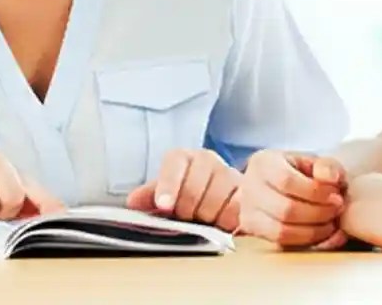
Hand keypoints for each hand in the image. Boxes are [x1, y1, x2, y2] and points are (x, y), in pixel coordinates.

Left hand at [126, 149, 241, 231]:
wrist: (220, 202)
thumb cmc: (186, 199)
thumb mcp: (165, 196)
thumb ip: (149, 197)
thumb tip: (133, 201)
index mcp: (183, 158)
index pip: (174, 164)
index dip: (168, 184)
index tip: (164, 205)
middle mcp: (208, 160)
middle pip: (194, 187)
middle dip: (187, 209)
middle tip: (186, 218)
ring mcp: (230, 174)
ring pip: (216, 199)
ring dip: (207, 216)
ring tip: (204, 220)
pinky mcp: (248, 192)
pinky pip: (236, 208)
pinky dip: (226, 220)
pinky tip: (222, 223)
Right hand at [238, 149, 347, 248]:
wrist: (267, 187)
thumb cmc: (294, 173)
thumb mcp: (312, 162)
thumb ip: (326, 167)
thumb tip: (332, 178)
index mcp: (263, 163)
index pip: (287, 180)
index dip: (316, 192)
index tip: (336, 196)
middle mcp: (250, 187)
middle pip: (285, 209)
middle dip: (319, 213)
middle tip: (337, 210)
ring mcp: (248, 212)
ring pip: (282, 231)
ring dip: (314, 231)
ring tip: (331, 223)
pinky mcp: (252, 231)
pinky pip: (281, 243)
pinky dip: (306, 242)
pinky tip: (322, 234)